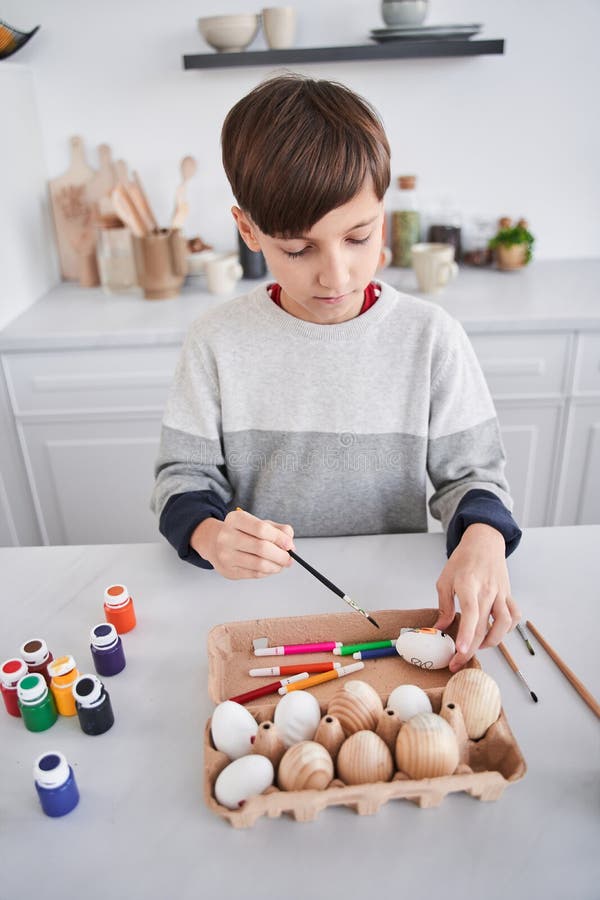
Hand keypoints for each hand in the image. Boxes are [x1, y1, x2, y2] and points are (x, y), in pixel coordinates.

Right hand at [190, 508, 293, 578]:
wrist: (216, 544)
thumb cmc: (243, 533)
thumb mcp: (258, 524)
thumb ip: (278, 529)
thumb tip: (290, 543)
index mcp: (235, 519)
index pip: (262, 529)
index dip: (279, 538)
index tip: (290, 545)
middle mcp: (227, 536)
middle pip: (261, 548)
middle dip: (281, 555)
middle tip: (289, 558)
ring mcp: (226, 555)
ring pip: (259, 564)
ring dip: (276, 566)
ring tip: (282, 564)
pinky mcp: (228, 570)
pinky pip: (255, 574)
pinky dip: (267, 572)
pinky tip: (270, 567)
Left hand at [434, 523, 520, 670]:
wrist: (484, 543)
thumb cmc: (462, 560)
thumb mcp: (445, 580)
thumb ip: (444, 606)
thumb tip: (440, 628)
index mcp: (469, 585)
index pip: (470, 613)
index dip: (467, 634)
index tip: (460, 651)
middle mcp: (487, 591)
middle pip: (484, 626)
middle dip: (470, 649)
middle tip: (457, 662)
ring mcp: (501, 594)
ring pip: (504, 624)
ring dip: (492, 641)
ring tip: (477, 646)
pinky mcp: (509, 595)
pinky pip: (514, 616)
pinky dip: (508, 629)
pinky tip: (495, 632)